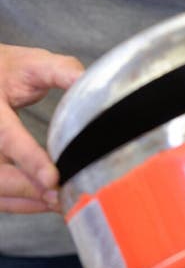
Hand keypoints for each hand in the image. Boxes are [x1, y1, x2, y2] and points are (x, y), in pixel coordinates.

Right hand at [0, 44, 82, 212]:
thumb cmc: (9, 70)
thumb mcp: (33, 64)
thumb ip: (62, 72)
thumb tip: (93, 86)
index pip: (8, 138)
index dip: (30, 160)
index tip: (53, 179)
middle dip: (30, 190)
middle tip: (63, 197)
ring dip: (28, 201)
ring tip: (62, 203)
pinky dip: (20, 202)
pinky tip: (47, 202)